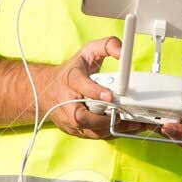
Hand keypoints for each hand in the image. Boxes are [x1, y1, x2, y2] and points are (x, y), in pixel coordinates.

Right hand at [40, 36, 156, 139]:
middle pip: (83, 117)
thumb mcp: (87, 52)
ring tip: (134, 123)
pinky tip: (126, 128)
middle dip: (106, 118)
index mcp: (70, 80)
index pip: (80, 86)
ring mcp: (70, 120)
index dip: (95, 92)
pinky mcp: (75, 131)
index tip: (109, 95)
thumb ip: (107, 46)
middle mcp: (67, 103)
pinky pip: (95, 136)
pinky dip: (111, 133)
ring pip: (92, 130)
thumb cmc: (70, 73)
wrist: (47, 91)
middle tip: (126, 115)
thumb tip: (122, 51)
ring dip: (114, 128)